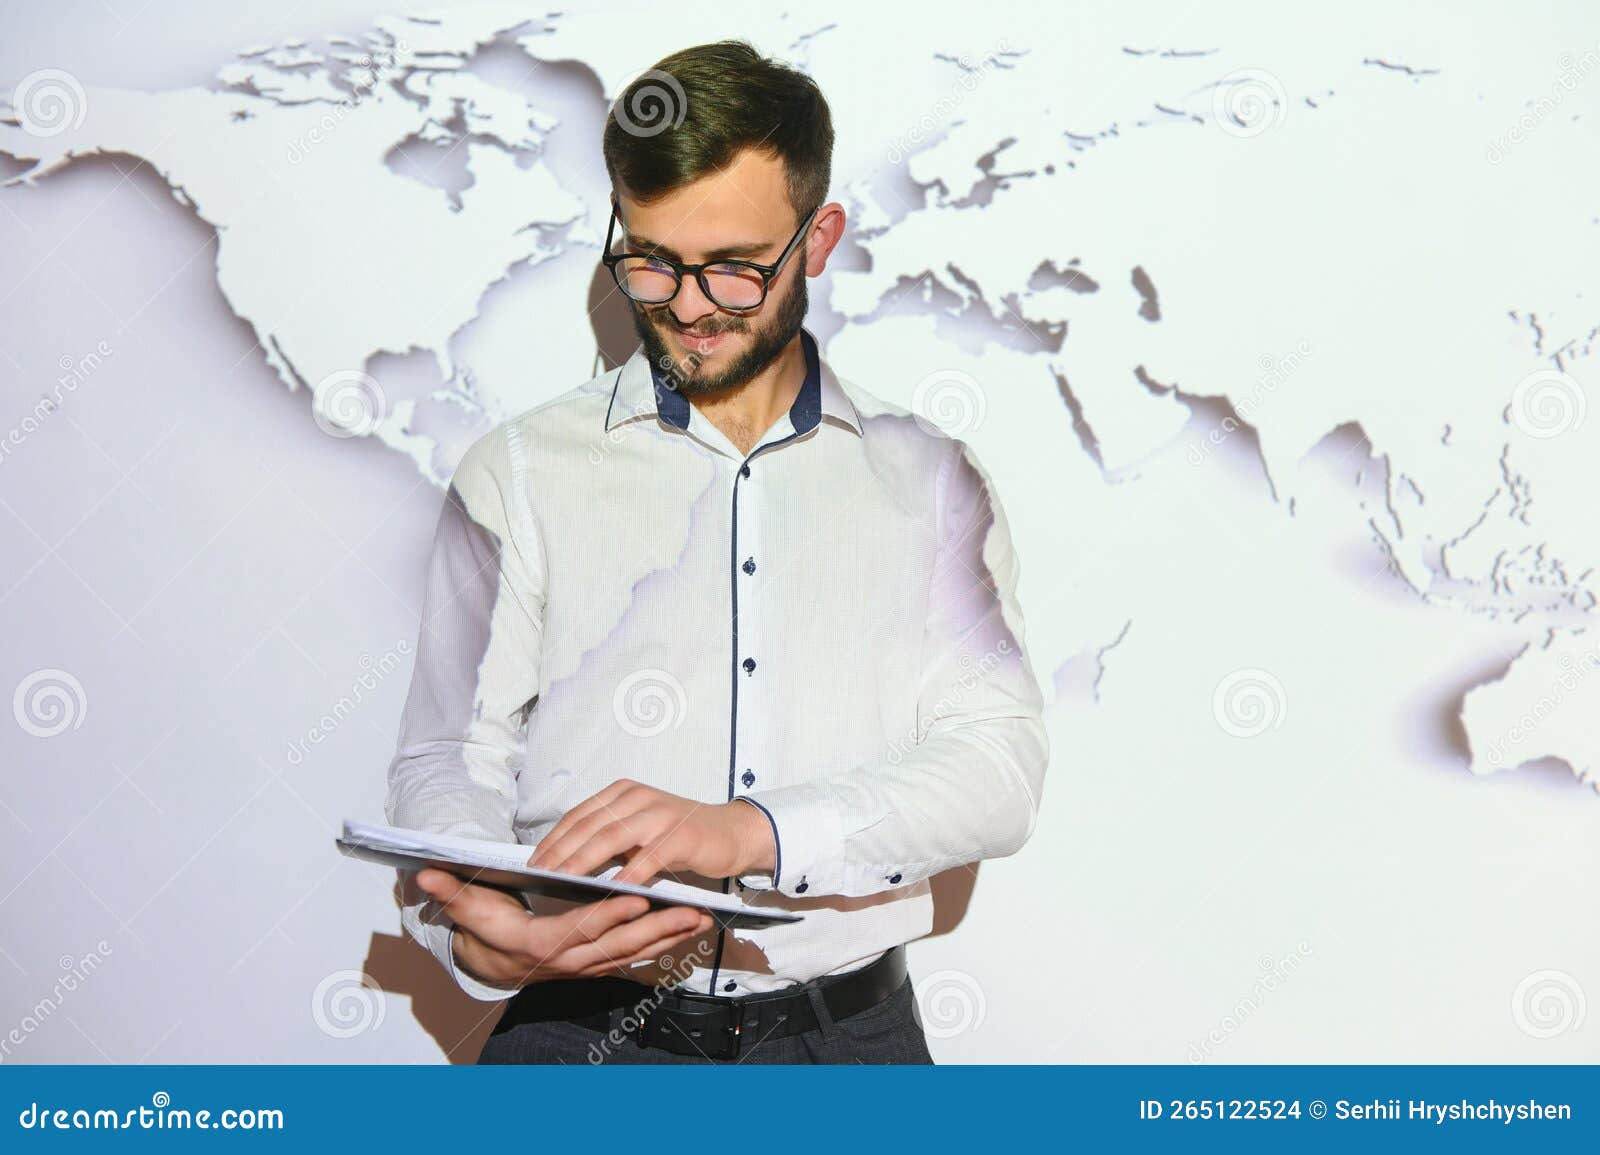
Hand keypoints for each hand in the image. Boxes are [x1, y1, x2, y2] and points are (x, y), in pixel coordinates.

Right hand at [414, 869, 713, 987]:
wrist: (494, 966)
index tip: (640, 895)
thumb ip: (452, 894)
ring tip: (703, 918)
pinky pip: (638, 956)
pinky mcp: (602, 964)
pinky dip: (665, 944)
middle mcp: (572, 960)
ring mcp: (590, 965)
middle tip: (693, 910)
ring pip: (636, 951)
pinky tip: (689, 930)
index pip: (583, 928)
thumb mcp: (469, 912)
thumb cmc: (487, 932)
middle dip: (659, 928)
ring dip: (670, 936)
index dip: (611, 915)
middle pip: (621, 943)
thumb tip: (424, 874)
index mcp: (544, 943)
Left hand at [528, 779, 775, 885]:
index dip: (553, 839)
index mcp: (622, 793)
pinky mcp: (681, 835)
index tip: (532, 863)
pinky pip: (649, 856)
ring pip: (612, 837)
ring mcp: (659, 814)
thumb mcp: (636, 829)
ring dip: (584, 861)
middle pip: (589, 826)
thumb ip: (606, 837)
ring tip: (563, 881)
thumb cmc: (677, 836)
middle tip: (539, 876)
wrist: (729, 833)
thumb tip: (562, 861)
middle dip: (560, 853)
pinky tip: (613, 889)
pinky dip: (629, 873)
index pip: (577, 816)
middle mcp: (637, 798)